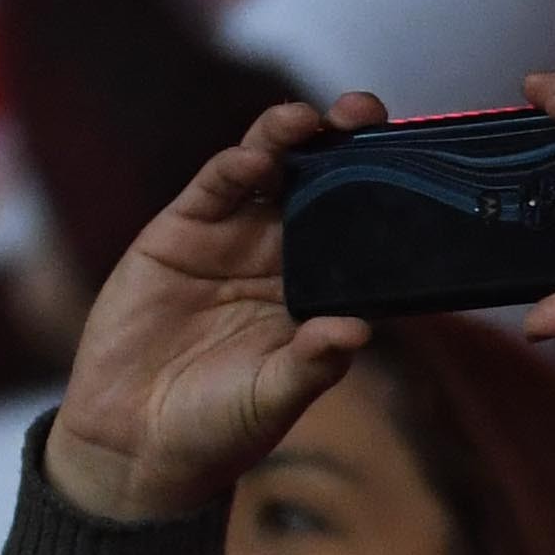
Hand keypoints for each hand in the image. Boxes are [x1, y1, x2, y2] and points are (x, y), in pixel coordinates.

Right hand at [44, 95, 385, 524]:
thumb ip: (313, 363)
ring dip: (287, 140)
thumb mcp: (274, 398)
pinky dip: (232, 170)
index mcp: (319, 292)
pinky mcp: (176, 235)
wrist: (134, 441)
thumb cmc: (219, 427)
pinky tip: (253, 159)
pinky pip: (210, 192)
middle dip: (343, 144)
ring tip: (307, 119)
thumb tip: (358, 330)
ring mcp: (229, 242)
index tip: (420, 159)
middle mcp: (280, 257)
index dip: (388, 190)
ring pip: (266, 173)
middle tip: (367, 114)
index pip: (363, 228)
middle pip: (320, 184)